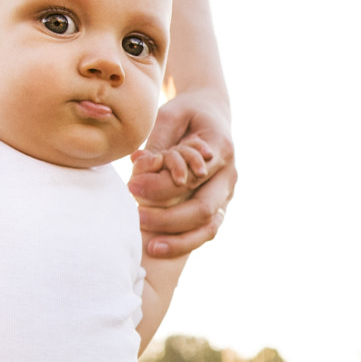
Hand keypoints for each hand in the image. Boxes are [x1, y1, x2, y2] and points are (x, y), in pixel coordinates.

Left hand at [128, 89, 235, 257]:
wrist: (212, 113)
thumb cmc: (186, 113)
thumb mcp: (170, 116)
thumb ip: (157, 143)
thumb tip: (139, 167)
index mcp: (221, 148)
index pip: (193, 176)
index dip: (162, 186)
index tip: (130, 186)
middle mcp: (229, 175)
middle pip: (204, 208)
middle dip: (168, 219)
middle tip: (135, 217)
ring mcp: (227, 193)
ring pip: (210, 227)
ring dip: (180, 240)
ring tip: (149, 248)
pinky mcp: (219, 206)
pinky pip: (206, 231)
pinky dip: (184, 242)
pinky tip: (158, 248)